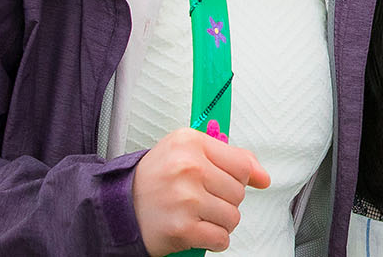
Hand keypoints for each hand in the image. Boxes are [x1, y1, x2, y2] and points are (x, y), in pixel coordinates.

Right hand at [132, 127, 272, 254]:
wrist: (119, 206)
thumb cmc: (154, 178)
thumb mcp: (187, 151)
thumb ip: (229, 158)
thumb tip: (263, 177)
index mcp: (190, 143)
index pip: (242, 165)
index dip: (241, 178)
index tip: (234, 184)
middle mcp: (188, 168)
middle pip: (238, 193)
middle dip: (224, 200)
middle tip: (201, 198)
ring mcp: (186, 199)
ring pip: (232, 217)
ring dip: (218, 221)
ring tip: (197, 214)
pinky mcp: (183, 228)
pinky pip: (220, 238)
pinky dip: (213, 238)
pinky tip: (196, 229)